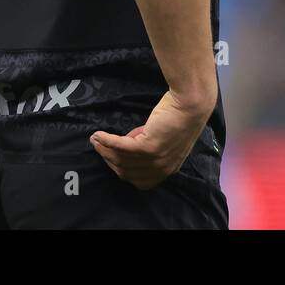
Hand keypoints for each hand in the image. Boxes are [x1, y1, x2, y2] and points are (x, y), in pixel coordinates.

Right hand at [89, 88, 212, 189]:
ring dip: (104, 150)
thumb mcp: (163, 139)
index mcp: (167, 170)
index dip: (122, 170)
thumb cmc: (179, 116)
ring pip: (121, 160)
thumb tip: (128, 143)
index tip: (111, 158)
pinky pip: (120, 147)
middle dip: (109, 160)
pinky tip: (98, 135)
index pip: (138, 179)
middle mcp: (161, 169)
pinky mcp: (148, 146)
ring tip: (94, 139)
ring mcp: (155, 159)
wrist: (190, 104)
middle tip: (98, 147)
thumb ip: (147, 146)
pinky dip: (107, 141)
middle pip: (126, 172)